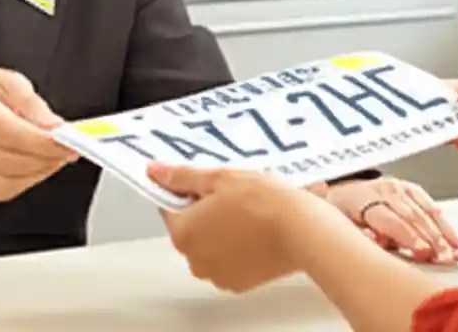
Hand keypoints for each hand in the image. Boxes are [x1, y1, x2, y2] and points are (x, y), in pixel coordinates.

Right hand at [0, 67, 78, 201]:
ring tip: (51, 158)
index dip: (45, 143)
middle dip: (46, 160)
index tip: (70, 143)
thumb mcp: (4, 80)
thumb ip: (33, 104)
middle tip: (67, 151)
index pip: (12, 133)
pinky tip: (30, 167)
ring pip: (6, 184)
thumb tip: (56, 129)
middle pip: (10, 162)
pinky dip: (21, 183)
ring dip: (37, 174)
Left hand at [148, 164, 342, 293]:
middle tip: (233, 196)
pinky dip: (236, 248)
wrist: (303, 230)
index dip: (187, 192)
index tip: (207, 184)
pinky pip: (227, 261)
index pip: (169, 207)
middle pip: (190, 228)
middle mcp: (194, 259)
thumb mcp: (220, 178)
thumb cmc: (263, 202)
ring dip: (221, 230)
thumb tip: (155, 172)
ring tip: (248, 213)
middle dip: (205, 212)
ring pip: (209, 245)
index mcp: (183, 232)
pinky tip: (255, 232)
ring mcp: (216, 274)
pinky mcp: (237, 283)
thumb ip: (182, 177)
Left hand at [324, 178, 457, 263]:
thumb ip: (359, 236)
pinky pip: (427, 202)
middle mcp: (384, 191)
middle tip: (444, 257)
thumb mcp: (340, 226)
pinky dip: (441, 219)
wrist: (338, 191)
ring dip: (442, 233)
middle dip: (432, 239)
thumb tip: (375, 241)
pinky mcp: (407, 187)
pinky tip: (451, 234)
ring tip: (455, 251)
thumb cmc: (340, 213)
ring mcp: (397, 187)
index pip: (391, 221)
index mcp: (364, 201)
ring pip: (424, 211)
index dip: (409, 237)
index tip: (423, 252)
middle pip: (412, 217)